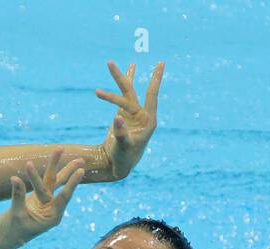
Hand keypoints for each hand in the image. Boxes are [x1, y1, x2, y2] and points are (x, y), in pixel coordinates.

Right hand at [0, 150, 85, 248]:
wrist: (3, 238)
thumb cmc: (11, 230)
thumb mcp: (15, 213)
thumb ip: (18, 195)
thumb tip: (15, 178)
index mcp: (52, 217)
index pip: (63, 197)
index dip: (72, 184)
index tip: (80, 172)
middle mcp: (51, 209)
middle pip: (60, 187)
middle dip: (69, 172)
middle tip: (81, 160)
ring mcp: (44, 203)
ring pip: (51, 182)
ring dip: (57, 167)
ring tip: (63, 151)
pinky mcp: (35, 199)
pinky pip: (41, 182)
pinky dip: (40, 172)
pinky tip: (50, 161)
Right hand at [98, 60, 163, 179]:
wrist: (118, 165)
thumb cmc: (124, 158)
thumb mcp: (124, 147)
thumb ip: (122, 133)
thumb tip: (117, 117)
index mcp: (148, 121)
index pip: (152, 96)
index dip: (155, 79)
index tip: (160, 63)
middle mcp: (142, 115)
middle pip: (130, 92)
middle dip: (122, 77)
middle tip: (110, 63)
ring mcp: (133, 114)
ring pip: (125, 93)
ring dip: (118, 79)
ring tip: (109, 63)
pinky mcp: (124, 115)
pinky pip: (122, 97)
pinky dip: (123, 85)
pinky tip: (129, 70)